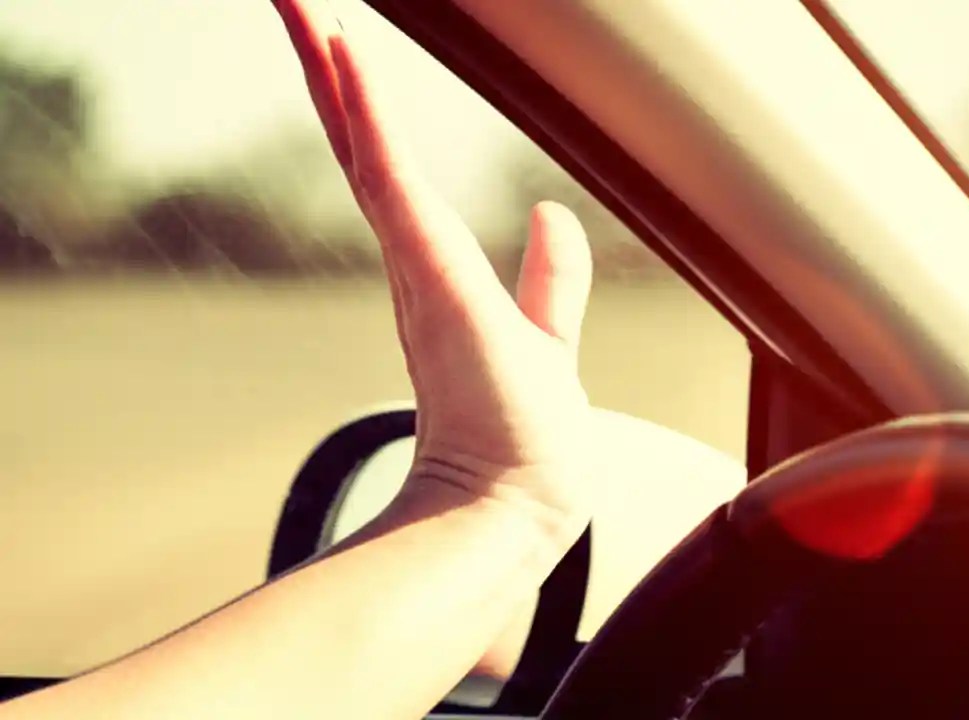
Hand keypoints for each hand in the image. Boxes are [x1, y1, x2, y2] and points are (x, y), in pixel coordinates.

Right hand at [278, 0, 593, 553]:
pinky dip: (368, 116)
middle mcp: (413, 262)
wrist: (518, 505)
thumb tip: (556, 215)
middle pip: (361, 148)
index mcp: (435, 271)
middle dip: (329, 75)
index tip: (343, 58)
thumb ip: (554, 280)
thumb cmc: (527, 439)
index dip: (363, 114)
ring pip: (365, 149)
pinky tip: (344, 54)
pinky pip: (393, 178)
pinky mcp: (430, 274)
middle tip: (293, 5)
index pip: (389, 172)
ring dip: (332, 73)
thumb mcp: (547, 336)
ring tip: (297, 4)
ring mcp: (415, 266)